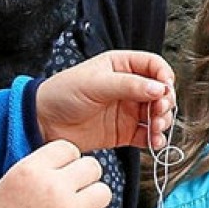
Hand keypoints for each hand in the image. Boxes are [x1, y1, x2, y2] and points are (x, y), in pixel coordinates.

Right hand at [0, 140, 111, 207]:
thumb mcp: (7, 184)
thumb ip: (36, 171)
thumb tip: (63, 167)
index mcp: (31, 169)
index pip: (68, 148)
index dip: (68, 161)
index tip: (64, 174)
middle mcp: (53, 186)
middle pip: (92, 167)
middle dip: (85, 179)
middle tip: (74, 194)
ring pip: (103, 192)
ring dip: (93, 202)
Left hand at [35, 50, 175, 152]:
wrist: (43, 122)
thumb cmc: (63, 93)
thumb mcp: (95, 83)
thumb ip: (128, 85)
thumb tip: (159, 88)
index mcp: (121, 66)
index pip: (154, 65)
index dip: (164, 76)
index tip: (165, 89)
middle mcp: (128, 87)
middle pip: (161, 92)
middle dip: (165, 102)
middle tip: (158, 112)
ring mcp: (127, 110)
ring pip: (157, 114)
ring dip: (162, 122)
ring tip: (155, 129)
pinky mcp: (124, 132)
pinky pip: (147, 135)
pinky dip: (154, 139)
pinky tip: (154, 142)